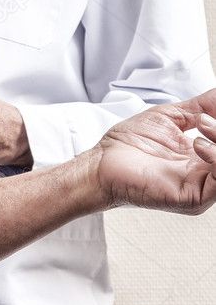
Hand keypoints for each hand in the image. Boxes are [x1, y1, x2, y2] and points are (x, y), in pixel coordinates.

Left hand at [92, 95, 215, 213]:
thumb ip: (204, 105)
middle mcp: (207, 174)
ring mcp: (202, 188)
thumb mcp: (173, 116)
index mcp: (204, 157)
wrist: (100, 164)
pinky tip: (198, 144)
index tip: (213, 110)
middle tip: (207, 118)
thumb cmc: (129, 144)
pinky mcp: (193, 199)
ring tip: (203, 124)